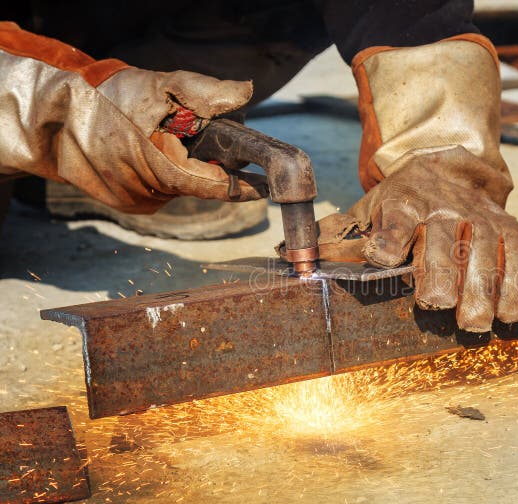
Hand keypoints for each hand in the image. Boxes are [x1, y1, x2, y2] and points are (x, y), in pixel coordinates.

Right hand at [0, 22, 260, 212]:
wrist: (54, 119)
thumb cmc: (108, 100)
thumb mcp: (160, 86)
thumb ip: (205, 91)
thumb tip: (244, 92)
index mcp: (162, 165)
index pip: (215, 185)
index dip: (241, 185)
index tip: (264, 186)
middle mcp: (150, 191)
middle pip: (197, 185)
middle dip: (205, 164)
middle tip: (197, 138)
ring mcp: (136, 201)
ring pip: (178, 189)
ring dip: (180, 167)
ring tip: (157, 139)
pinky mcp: (126, 204)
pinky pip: (158, 192)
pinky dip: (161, 174)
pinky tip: (143, 153)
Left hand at [320, 147, 517, 332]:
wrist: (451, 168)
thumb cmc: (403, 202)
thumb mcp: (368, 209)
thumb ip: (339, 236)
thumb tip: (295, 259)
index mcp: (402, 203)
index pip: (394, 222)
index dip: (387, 240)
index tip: (380, 256)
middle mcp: (443, 208)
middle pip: (442, 243)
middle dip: (440, 274)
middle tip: (438, 305)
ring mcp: (479, 217)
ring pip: (482, 253)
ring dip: (480, 290)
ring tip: (476, 323)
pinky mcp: (508, 227)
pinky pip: (515, 257)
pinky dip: (515, 286)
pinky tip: (511, 315)